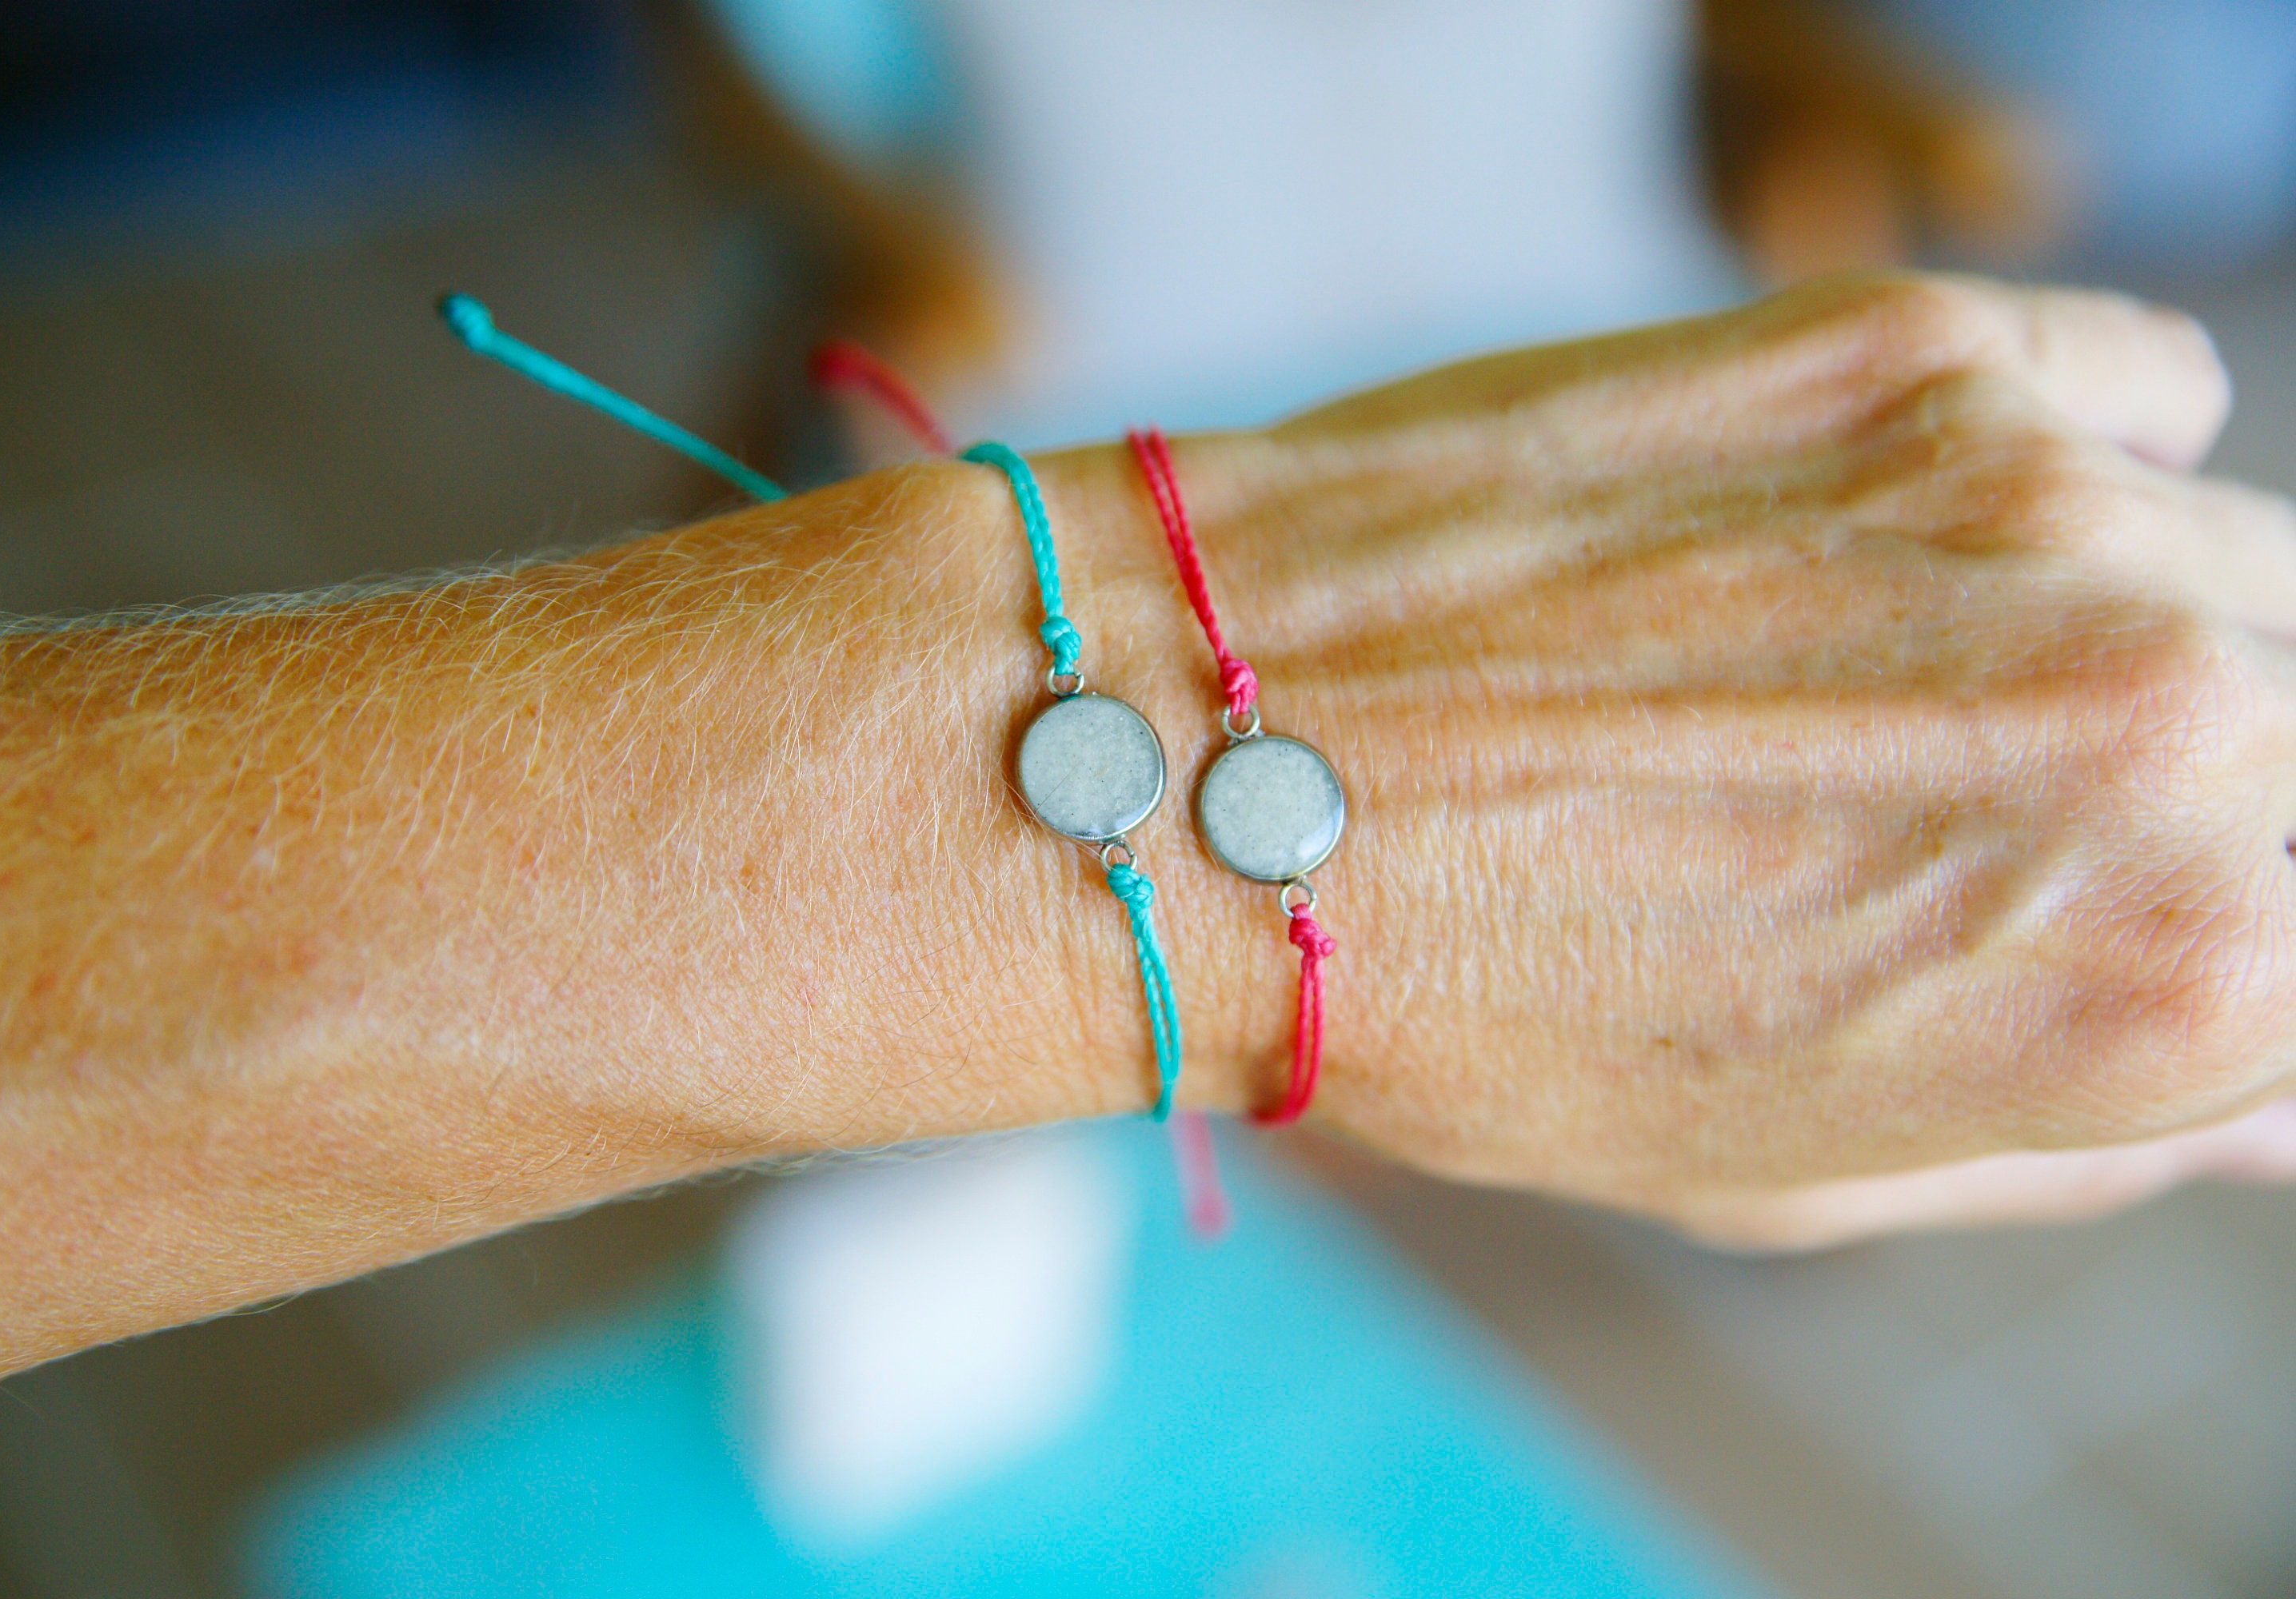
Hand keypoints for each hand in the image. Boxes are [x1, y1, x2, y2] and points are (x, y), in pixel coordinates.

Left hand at [1063, 272, 2295, 1243]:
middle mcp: (2178, 724)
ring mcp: (2053, 504)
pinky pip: (2139, 381)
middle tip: (1966, 820)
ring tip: (1878, 684)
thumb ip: (2090, 1131)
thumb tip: (2271, 1095)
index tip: (2127, 931)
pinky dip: (2077, 454)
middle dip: (2194, 809)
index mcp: (2180, 979)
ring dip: (2119, 634)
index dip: (2234, 958)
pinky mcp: (1919, 347)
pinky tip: (1901, 531)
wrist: (1216, 766)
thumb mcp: (1796, 1169)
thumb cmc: (1472, 1009)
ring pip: (2235, 565)